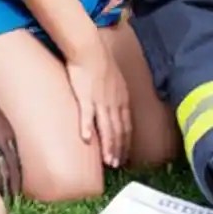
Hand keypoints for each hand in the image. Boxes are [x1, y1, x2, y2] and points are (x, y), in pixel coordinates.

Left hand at [0, 87, 22, 197]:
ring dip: (15, 181)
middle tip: (8, 211)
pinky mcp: (9, 129)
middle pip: (12, 174)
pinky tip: (11, 175)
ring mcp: (8, 134)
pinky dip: (15, 168)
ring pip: (16, 164)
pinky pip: (16, 154)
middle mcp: (1, 142)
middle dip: (11, 192)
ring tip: (13, 198)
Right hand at [65, 47, 131, 167]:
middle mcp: (114, 103)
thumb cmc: (100, 62)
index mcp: (122, 99)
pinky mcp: (85, 97)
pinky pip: (87, 115)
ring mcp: (100, 101)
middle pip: (119, 131)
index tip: (124, 155)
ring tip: (108, 161)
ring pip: (107, 128)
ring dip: (109, 146)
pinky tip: (87, 140)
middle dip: (119, 149)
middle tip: (116, 164)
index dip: (126, 142)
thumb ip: (115, 95)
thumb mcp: (115, 80)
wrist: (89, 49)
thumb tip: (114, 106)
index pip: (127, 126)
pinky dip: (88, 128)